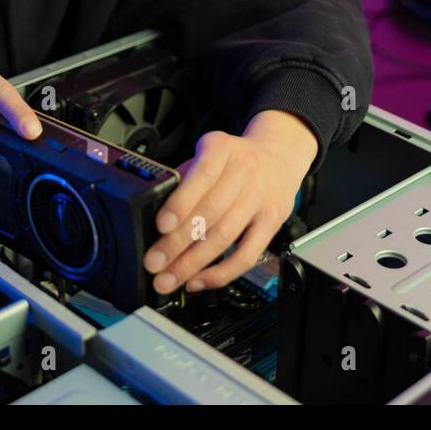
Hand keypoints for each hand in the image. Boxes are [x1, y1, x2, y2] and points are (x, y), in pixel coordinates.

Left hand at [143, 109, 317, 293]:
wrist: (278, 157)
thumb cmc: (233, 160)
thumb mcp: (207, 154)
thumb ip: (183, 179)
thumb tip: (152, 214)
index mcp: (222, 149)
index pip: (201, 176)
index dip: (180, 203)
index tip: (160, 226)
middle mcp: (245, 171)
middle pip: (210, 212)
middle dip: (177, 242)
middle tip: (154, 262)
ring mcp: (261, 199)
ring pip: (225, 237)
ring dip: (192, 263)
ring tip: (169, 279)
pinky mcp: (273, 223)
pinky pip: (247, 255)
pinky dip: (220, 273)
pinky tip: (198, 281)